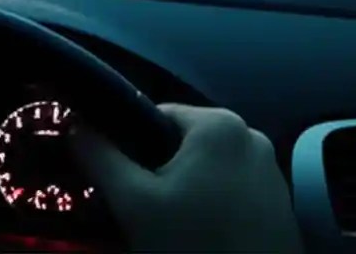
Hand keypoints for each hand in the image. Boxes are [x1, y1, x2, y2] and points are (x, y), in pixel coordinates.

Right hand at [72, 104, 303, 252]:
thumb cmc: (193, 243)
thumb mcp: (134, 202)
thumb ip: (100, 158)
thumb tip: (75, 125)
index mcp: (218, 124)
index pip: (157, 114)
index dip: (131, 145)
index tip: (122, 181)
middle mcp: (251, 135)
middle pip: (183, 142)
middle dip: (160, 170)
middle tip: (145, 207)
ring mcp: (271, 169)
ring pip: (208, 166)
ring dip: (186, 188)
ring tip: (172, 224)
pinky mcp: (280, 201)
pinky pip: (232, 188)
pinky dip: (212, 203)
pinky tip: (201, 233)